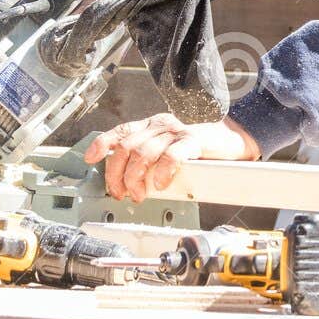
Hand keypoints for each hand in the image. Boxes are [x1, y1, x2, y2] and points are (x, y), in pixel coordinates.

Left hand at [84, 114, 259, 202]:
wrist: (228, 142)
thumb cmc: (194, 151)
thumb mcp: (164, 150)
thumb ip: (145, 159)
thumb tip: (123, 182)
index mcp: (151, 125)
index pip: (120, 131)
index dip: (102, 144)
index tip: (91, 159)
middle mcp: (160, 125)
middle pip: (127, 147)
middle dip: (118, 174)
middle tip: (121, 192)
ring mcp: (176, 132)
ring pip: (144, 152)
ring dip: (136, 178)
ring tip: (140, 194)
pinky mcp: (192, 141)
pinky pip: (171, 155)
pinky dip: (161, 172)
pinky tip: (160, 183)